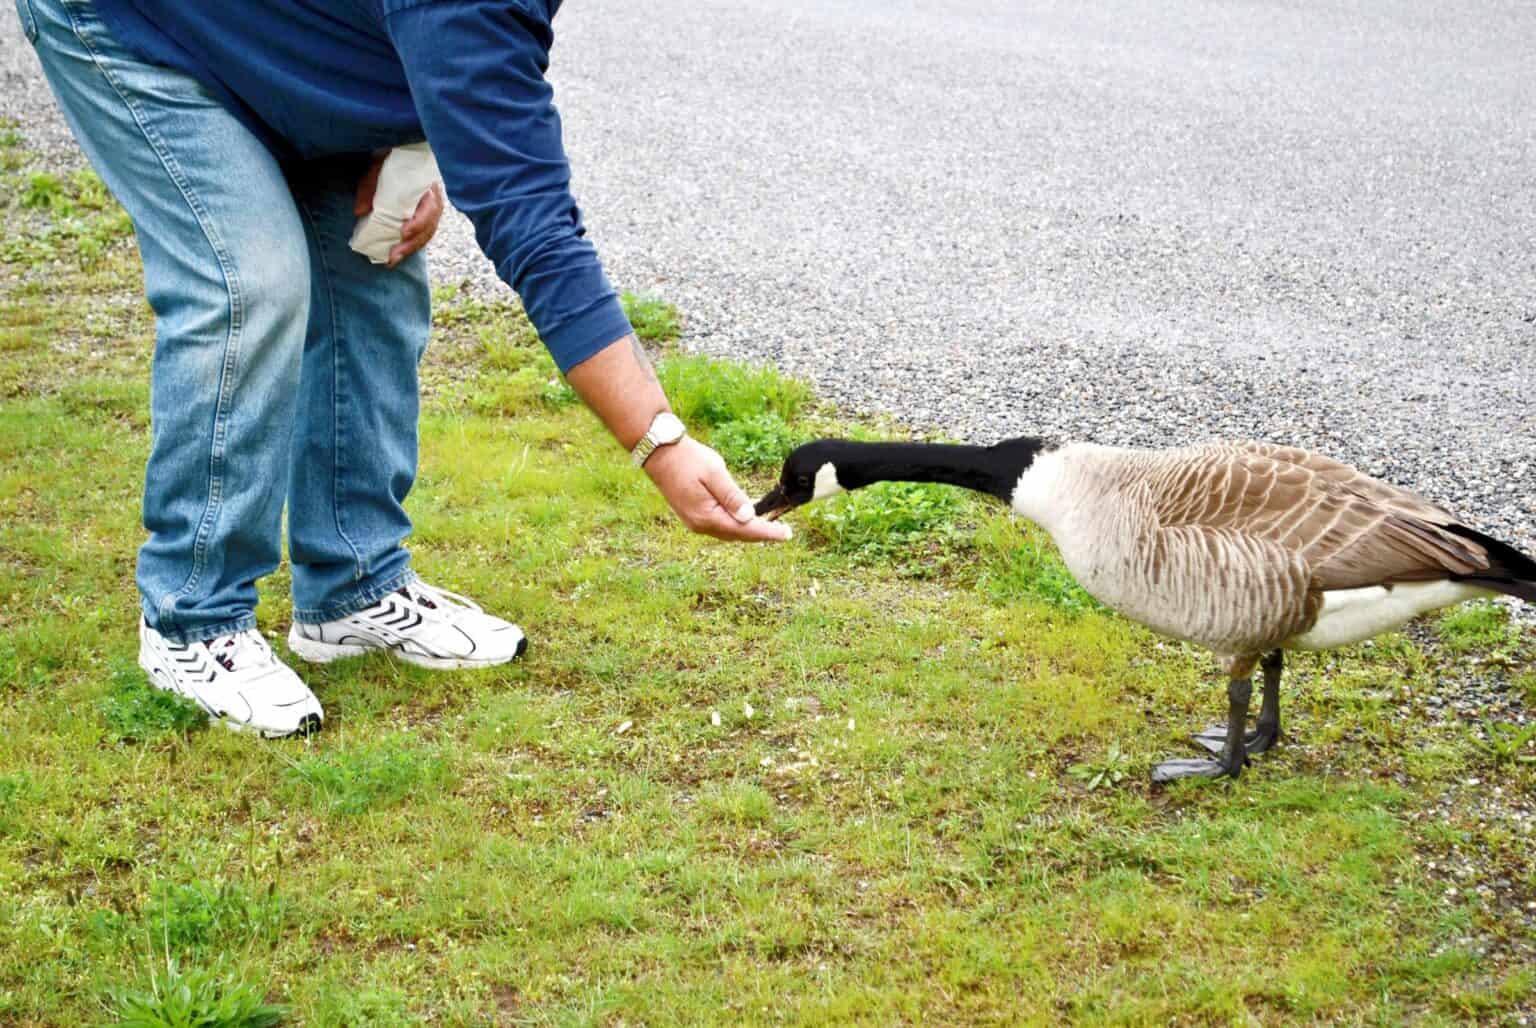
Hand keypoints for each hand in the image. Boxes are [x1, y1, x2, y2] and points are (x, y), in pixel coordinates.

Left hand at [354, 152, 445, 268]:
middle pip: (429, 227)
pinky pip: (421, 234)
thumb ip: (370, 185)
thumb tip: (359, 211)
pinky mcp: (423, 216)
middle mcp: (433, 200)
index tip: (403, 232)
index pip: (431, 208)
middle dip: (412, 244)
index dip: (419, 223)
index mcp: (427, 186)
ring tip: (393, 260)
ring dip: (410, 249)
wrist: (402, 150)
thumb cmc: (392, 155)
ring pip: (427, 234)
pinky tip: (397, 254)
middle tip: (395, 255)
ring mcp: (430, 209)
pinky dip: (410, 245)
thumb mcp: (379, 164)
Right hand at [643, 437, 791, 542]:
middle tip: (783, 531)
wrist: (659, 453)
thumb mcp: (714, 472)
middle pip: (738, 534)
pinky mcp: (692, 515)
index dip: (768, 532)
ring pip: (728, 531)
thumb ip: (733, 496)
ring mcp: (694, 522)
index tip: (787, 534)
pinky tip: (746, 517)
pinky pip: (719, 525)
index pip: (745, 529)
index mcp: (707, 516)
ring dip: (748, 530)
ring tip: (769, 526)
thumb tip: (749, 517)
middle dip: (761, 533)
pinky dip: (735, 524)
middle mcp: (700, 525)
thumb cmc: (687, 458)